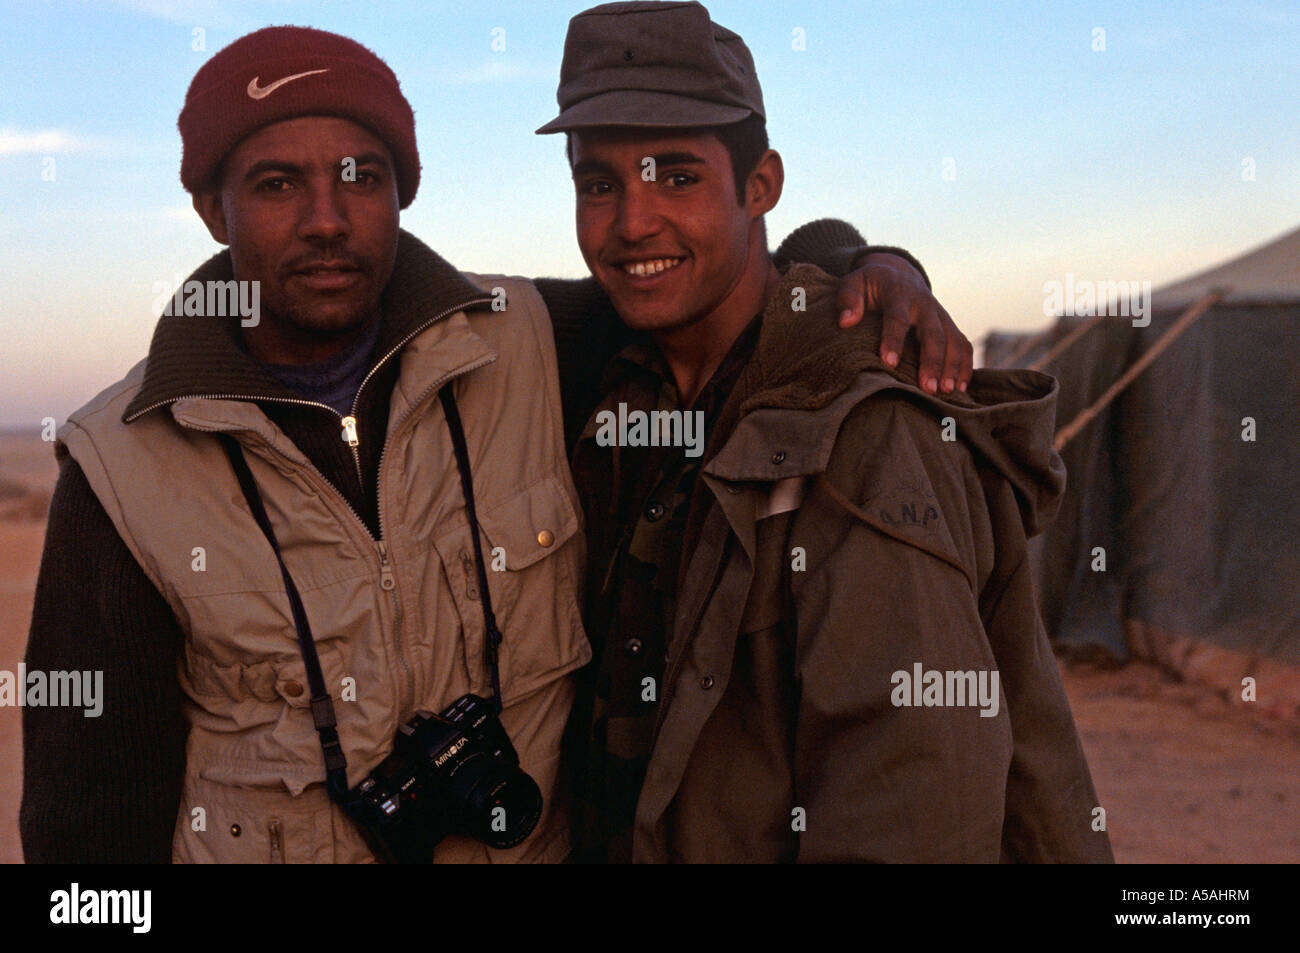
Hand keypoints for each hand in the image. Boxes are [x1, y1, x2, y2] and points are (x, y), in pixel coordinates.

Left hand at [835, 253, 971, 393]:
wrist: (897, 274)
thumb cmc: (870, 286)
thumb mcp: (854, 283)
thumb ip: (847, 298)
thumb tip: (846, 321)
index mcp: (898, 293)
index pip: (897, 318)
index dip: (893, 340)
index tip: (889, 363)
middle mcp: (924, 303)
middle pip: (933, 333)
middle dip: (932, 361)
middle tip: (928, 388)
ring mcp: (940, 314)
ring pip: (953, 339)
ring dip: (952, 366)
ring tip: (947, 392)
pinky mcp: (949, 325)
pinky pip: (963, 344)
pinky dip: (965, 365)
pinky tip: (960, 388)